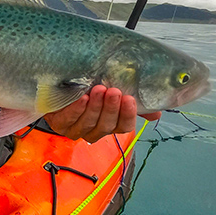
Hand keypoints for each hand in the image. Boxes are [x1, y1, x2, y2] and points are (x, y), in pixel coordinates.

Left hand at [42, 86, 161, 142]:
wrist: (57, 84)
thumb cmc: (89, 87)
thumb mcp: (112, 92)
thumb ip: (133, 102)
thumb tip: (158, 114)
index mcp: (110, 124)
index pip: (124, 126)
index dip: (128, 114)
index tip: (130, 98)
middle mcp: (94, 130)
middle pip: (106, 126)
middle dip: (111, 108)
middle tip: (113, 91)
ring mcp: (76, 129)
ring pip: (88, 124)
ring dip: (95, 107)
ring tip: (98, 89)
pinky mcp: (59, 123)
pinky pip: (68, 120)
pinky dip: (76, 109)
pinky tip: (81, 98)